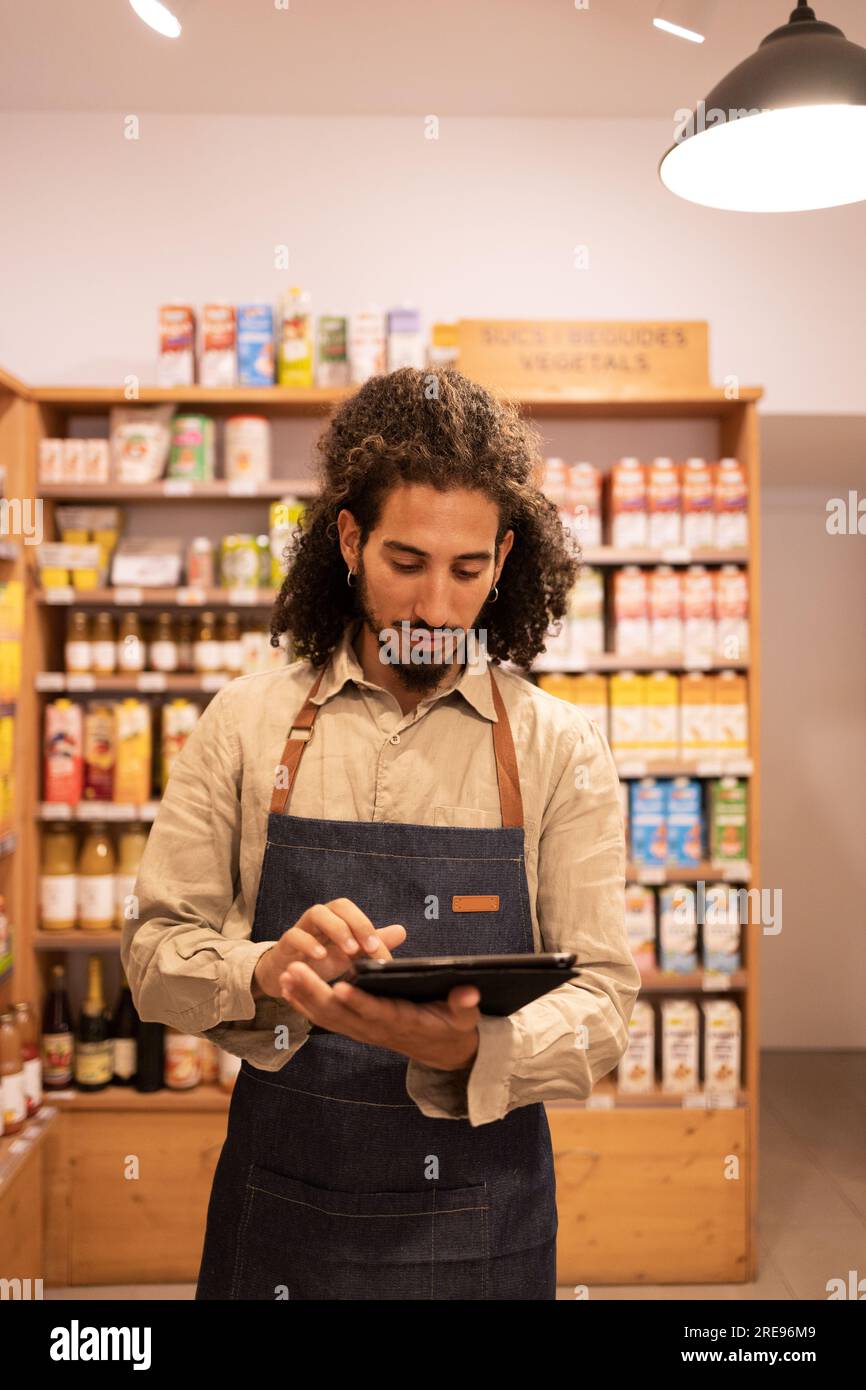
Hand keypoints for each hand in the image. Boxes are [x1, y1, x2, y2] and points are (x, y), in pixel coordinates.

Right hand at [253, 898, 406, 1000]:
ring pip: (316, 913)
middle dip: (354, 924)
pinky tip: (320, 957)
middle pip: (337, 906)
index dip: (365, 925)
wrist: (289, 975)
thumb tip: (402, 931)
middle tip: (365, 947)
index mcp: (336, 919)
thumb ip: (372, 943)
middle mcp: (320, 919)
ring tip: (348, 950)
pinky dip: (308, 944)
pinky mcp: (286, 944)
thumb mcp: (349, 954)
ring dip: (335, 929)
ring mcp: (301, 928)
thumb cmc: (322, 960)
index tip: (376, 948)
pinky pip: (294, 936)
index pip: (352, 911)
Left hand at [279, 961, 480, 1071]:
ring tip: (284, 975)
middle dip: (316, 993)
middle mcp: (378, 1029)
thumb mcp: (465, 1018)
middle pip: (342, 1014)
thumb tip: (469, 991)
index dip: (359, 1001)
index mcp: (404, 1022)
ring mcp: (364, 1031)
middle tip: (294, 970)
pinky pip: (327, 1020)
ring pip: (329, 1017)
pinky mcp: (357, 1028)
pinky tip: (287, 987)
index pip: (378, 1012)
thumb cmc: (453, 1027)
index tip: (340, 986)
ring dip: (304, 997)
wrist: (444, 1054)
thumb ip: (464, 1005)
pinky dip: (306, 1004)